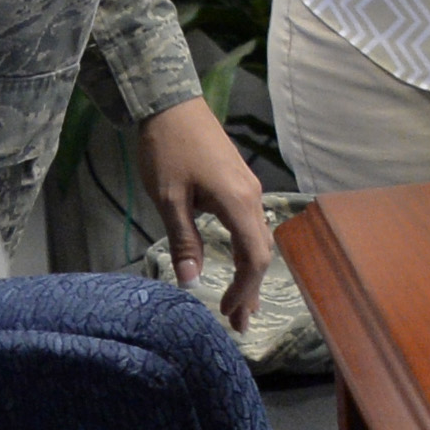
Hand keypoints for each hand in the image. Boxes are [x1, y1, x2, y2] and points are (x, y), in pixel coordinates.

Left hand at [132, 96, 269, 333]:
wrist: (172, 106)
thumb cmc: (168, 150)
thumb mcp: (170, 199)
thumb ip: (184, 240)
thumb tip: (190, 281)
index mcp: (238, 203)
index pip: (254, 257)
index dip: (243, 289)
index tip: (225, 312)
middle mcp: (252, 198)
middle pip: (261, 253)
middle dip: (250, 290)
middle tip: (238, 324)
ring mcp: (248, 190)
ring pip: (258, 240)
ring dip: (249, 274)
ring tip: (238, 304)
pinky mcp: (239, 184)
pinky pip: (250, 227)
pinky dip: (246, 253)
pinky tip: (236, 265)